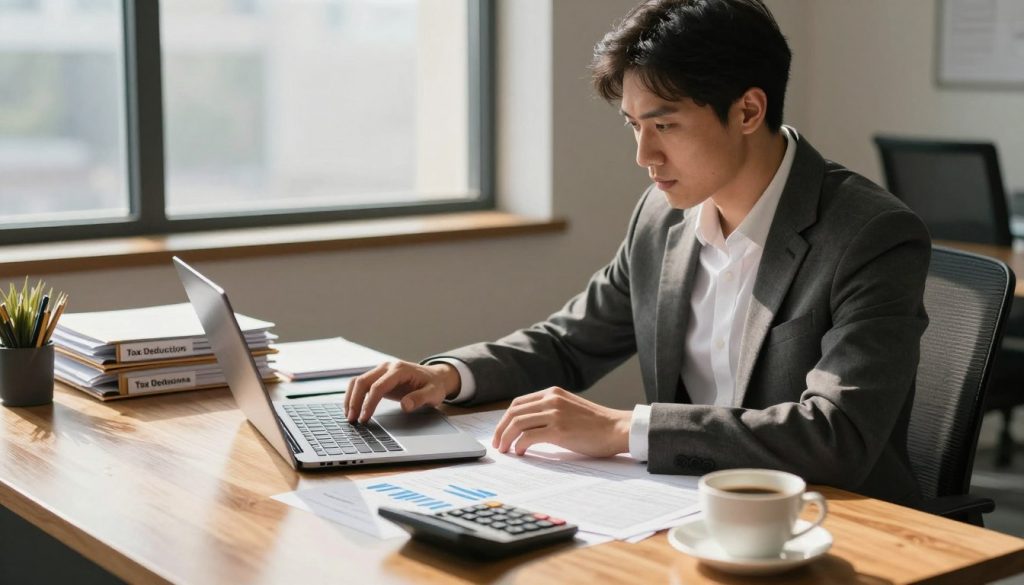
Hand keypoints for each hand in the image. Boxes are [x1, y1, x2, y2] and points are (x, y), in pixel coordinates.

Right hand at [344, 361, 460, 422]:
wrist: (435, 377)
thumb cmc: (434, 385)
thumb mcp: (433, 393)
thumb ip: (420, 399)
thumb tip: (405, 406)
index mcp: (399, 370)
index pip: (378, 386)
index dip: (369, 403)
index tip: (364, 418)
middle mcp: (387, 367)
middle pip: (362, 381)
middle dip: (354, 401)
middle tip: (352, 420)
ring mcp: (381, 370)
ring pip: (358, 381)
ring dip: (350, 398)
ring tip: (349, 417)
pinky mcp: (378, 377)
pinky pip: (360, 384)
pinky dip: (353, 395)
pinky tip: (352, 409)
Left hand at [491, 387, 631, 456]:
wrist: (618, 429)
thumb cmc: (597, 424)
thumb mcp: (570, 408)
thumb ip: (551, 411)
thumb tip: (528, 427)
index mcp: (553, 393)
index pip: (518, 403)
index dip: (505, 419)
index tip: (501, 432)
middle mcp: (551, 399)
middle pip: (513, 412)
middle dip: (500, 429)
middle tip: (497, 444)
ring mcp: (555, 414)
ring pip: (518, 424)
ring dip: (506, 438)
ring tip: (505, 450)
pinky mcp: (559, 430)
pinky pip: (528, 437)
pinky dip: (519, 445)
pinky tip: (521, 452)